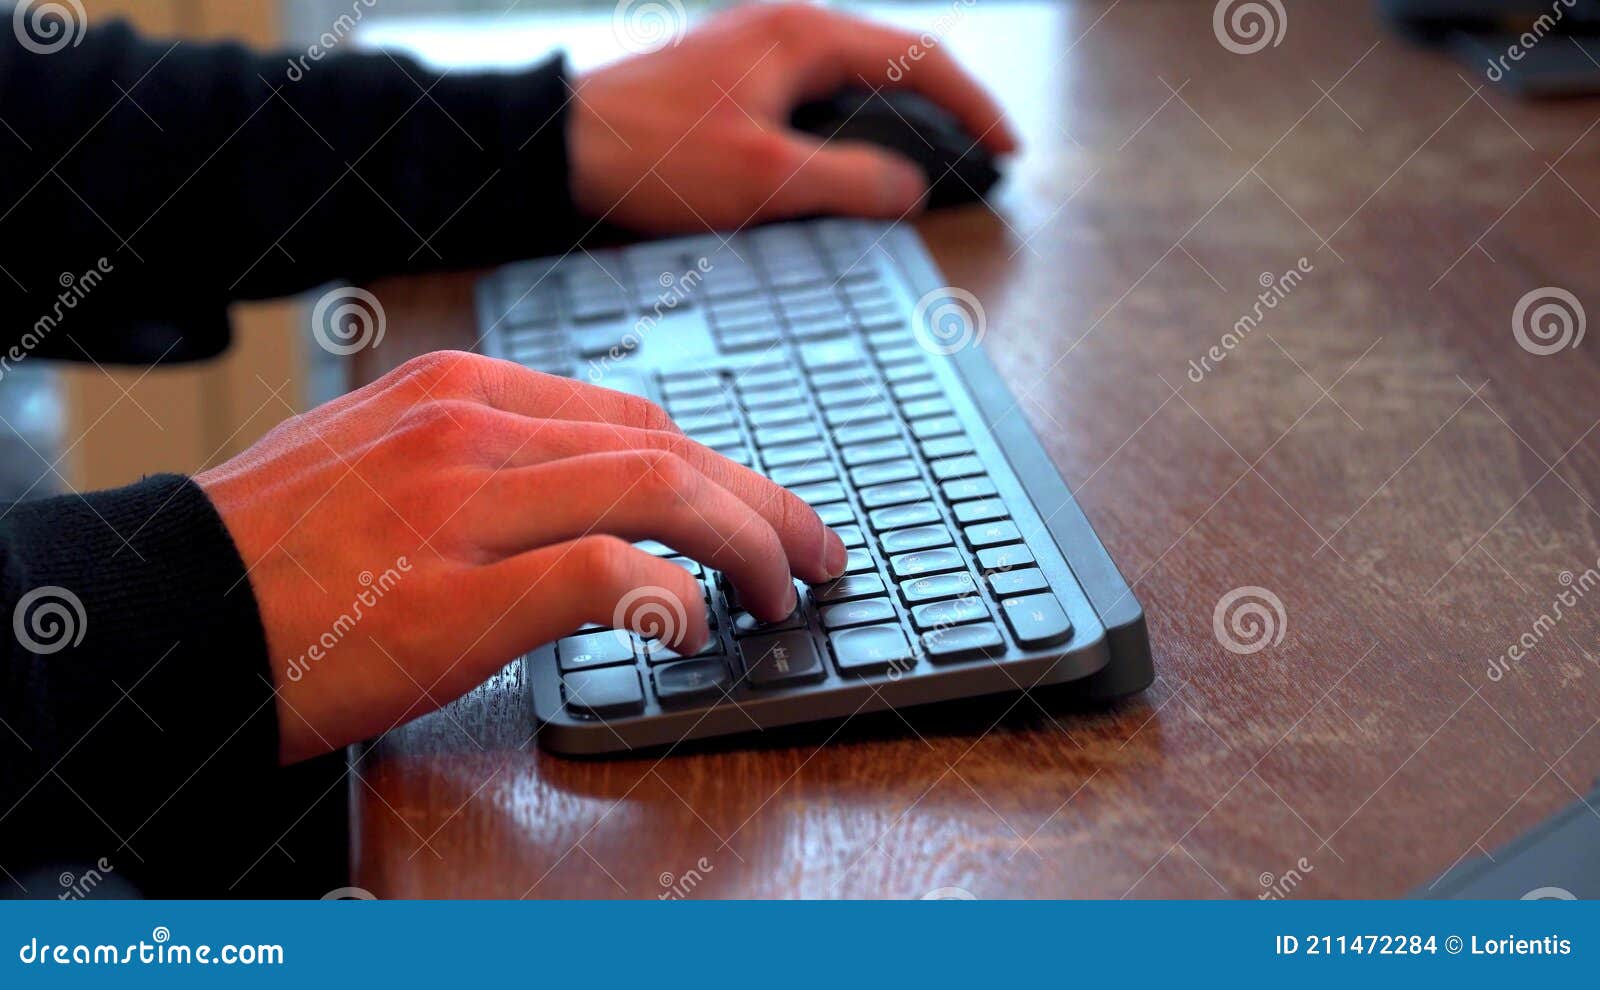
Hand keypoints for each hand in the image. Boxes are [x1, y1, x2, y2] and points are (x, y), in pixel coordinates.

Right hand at [196, 351, 845, 763]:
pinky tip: (694, 628)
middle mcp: (469, 427)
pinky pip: (606, 573)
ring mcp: (461, 504)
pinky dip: (672, 596)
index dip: (721, 466)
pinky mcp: (453, 594)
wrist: (161, 612)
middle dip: (765, 501)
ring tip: (781, 593)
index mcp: (457, 390)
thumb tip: (586, 498)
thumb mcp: (377, 461)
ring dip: (748, 543)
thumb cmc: (272, 553)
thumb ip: (482, 461)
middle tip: (815, 553)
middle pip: (667, 445)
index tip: (763, 507)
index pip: (632, 417)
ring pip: (659, 490)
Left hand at [568, 2, 1016, 231]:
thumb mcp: (765, 179)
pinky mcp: (733, 81)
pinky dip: (849, 130)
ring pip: (854, 82)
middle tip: (979, 159)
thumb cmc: (650, 151)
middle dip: (945, 111)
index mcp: (805, 35)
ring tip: (925, 170)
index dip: (976, 107)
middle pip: (894, 62)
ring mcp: (758, 52)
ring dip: (895, 123)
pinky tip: (848, 170)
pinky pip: (814, 100)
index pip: (922, 59)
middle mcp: (786, 28)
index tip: (1008, 149)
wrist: (558, 144)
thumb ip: (850, 183)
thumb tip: (908, 191)